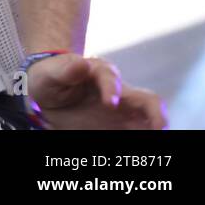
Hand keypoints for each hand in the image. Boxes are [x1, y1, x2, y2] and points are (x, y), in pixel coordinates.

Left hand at [26, 53, 166, 128]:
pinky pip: (139, 129)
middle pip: (147, 98)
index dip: (112, 89)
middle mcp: (118, 89)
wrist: (46, 95)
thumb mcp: (49, 74)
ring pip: (150, 116)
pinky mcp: (122, 124)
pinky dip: (145, 134)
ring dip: (157, 126)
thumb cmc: (48, 79)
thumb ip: (65, 70)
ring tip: (157, 137)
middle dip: (155, 113)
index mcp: (98, 72)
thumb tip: (82, 63)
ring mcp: (123, 109)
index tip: (110, 103)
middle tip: (157, 128)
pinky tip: (145, 141)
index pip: (111, 77)